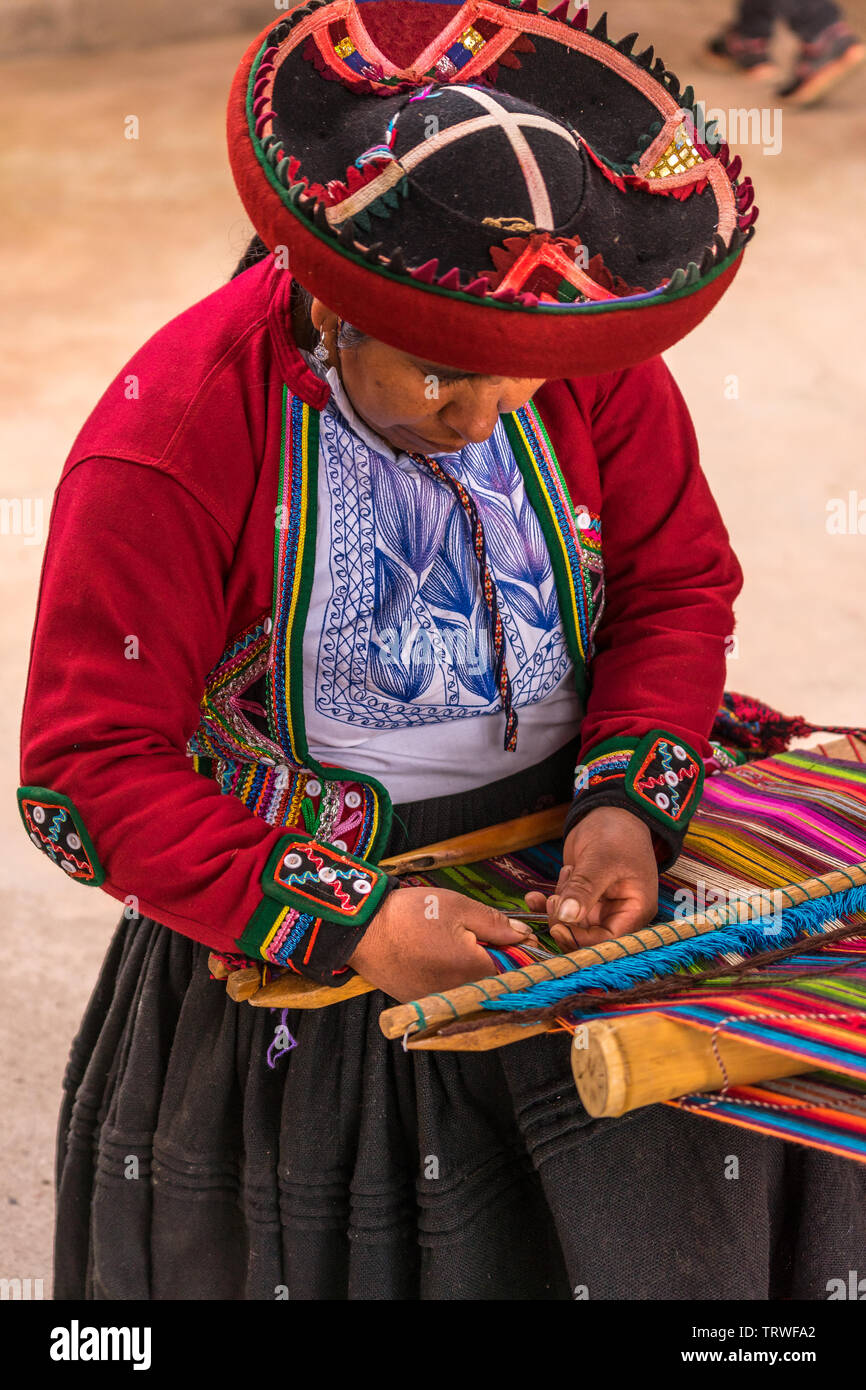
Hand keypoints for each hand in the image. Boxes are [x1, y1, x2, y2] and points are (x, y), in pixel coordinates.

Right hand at [347, 886, 533, 1002]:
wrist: (364, 931)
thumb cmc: (410, 915)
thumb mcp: (459, 907)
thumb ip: (495, 924)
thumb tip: (523, 936)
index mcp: (475, 969)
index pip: (516, 968)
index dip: (519, 951)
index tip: (513, 937)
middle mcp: (461, 993)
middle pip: (494, 980)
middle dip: (495, 959)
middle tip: (476, 935)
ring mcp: (441, 1001)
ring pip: (472, 987)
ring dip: (472, 969)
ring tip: (452, 944)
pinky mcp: (423, 1002)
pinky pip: (449, 993)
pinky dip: (450, 977)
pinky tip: (436, 956)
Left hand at [525, 806, 657, 948]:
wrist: (610, 811)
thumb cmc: (617, 832)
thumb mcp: (601, 859)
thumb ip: (584, 889)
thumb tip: (567, 916)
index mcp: (635, 909)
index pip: (609, 942)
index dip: (583, 940)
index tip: (559, 926)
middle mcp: (618, 913)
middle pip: (587, 938)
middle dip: (566, 923)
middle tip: (555, 900)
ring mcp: (598, 906)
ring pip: (571, 924)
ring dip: (557, 908)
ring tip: (566, 874)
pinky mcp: (580, 898)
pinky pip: (561, 910)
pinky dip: (546, 905)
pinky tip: (533, 897)